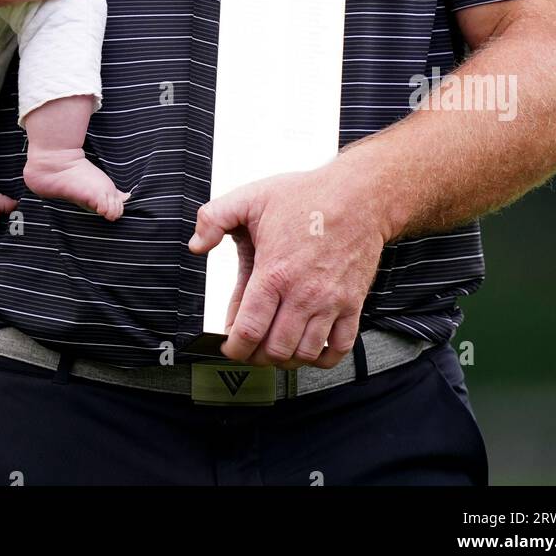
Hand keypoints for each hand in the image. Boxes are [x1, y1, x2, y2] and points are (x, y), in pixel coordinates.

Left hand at [187, 161, 385, 369]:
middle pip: (275, 349)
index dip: (234, 347)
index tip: (229, 346)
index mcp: (275, 272)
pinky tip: (309, 350)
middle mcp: (304, 293)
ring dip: (285, 359)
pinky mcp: (353, 304)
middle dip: (256, 355)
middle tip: (248, 347)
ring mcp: (331, 302)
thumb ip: (214, 218)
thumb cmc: (308, 196)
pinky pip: (339, 348)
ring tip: (274, 346)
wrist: (359, 196)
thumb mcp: (251, 197)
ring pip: (304, 354)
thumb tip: (197, 244)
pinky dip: (322, 359)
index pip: (249, 330)